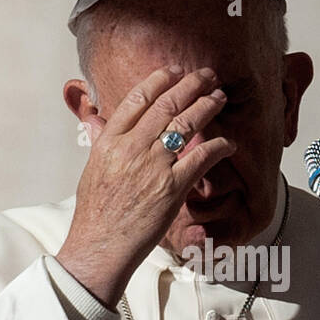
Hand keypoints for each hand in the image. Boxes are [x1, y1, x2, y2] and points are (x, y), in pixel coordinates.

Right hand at [56, 65, 235, 308]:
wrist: (99, 246)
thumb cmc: (95, 213)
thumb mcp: (91, 169)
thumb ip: (99, 140)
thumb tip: (94, 119)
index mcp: (110, 141)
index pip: (138, 99)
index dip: (160, 81)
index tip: (174, 72)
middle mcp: (131, 148)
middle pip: (167, 105)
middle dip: (191, 85)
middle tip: (207, 75)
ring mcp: (153, 167)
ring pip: (185, 125)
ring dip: (207, 107)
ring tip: (220, 97)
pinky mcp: (172, 188)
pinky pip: (201, 158)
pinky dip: (218, 146)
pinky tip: (228, 143)